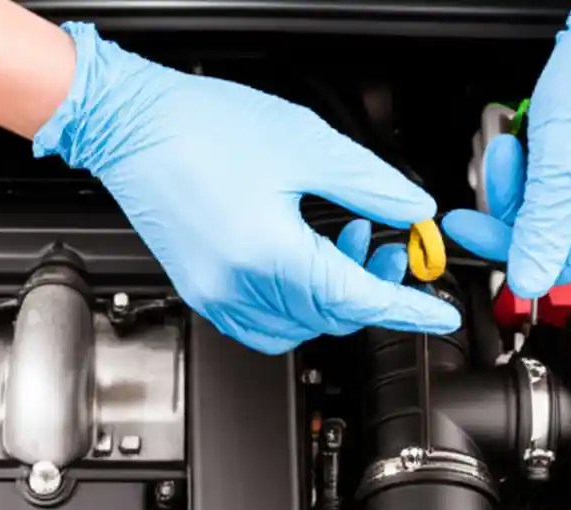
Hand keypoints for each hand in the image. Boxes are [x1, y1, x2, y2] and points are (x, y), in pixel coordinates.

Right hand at [33, 22, 459, 353]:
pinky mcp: (201, 289)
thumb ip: (370, 185)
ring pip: (298, 325)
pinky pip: (262, 321)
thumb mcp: (307, 144)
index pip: (356, 299)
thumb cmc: (201, 126)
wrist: (131, 123)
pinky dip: (297, 303)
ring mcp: (214, 293)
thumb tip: (415, 210)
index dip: (406, 309)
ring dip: (333, 295)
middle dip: (370, 288)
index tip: (439, 315)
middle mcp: (236, 285)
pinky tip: (305, 261)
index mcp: (267, 252)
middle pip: (329, 317)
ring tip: (342, 241)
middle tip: (389, 247)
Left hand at [442, 0, 570, 298]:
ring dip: (512, 177)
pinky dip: (523, 160)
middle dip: (512, 199)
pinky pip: (543, 176)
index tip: (471, 229)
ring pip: (538, 202)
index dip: (514, 248)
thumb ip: (543, 235)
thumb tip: (527, 283)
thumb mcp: (566, 173)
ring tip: (508, 144)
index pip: (565, 262)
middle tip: (496, 166)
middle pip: (547, 231)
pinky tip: (518, 138)